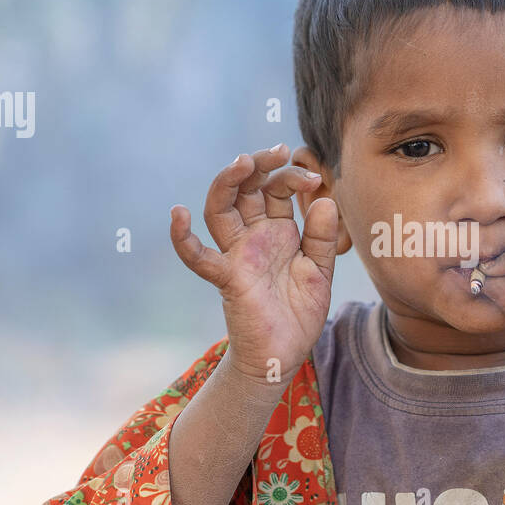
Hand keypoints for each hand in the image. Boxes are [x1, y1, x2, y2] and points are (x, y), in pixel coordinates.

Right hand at [169, 143, 338, 385]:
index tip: (315, 177)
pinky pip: (198, 257)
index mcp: (277, 231)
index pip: (275, 189)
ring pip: (220, 209)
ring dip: (227, 182)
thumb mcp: (319, 270)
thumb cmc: (298, 313)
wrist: (283, 355)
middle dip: (260, 164)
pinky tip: (178, 214)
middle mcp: (253, 237)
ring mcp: (237, 255)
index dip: (291, 176)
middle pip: (245, 189)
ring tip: (243, 162)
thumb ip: (323, 237)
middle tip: (280, 149)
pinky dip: (182, 238)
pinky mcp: (227, 278)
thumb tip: (326, 199)